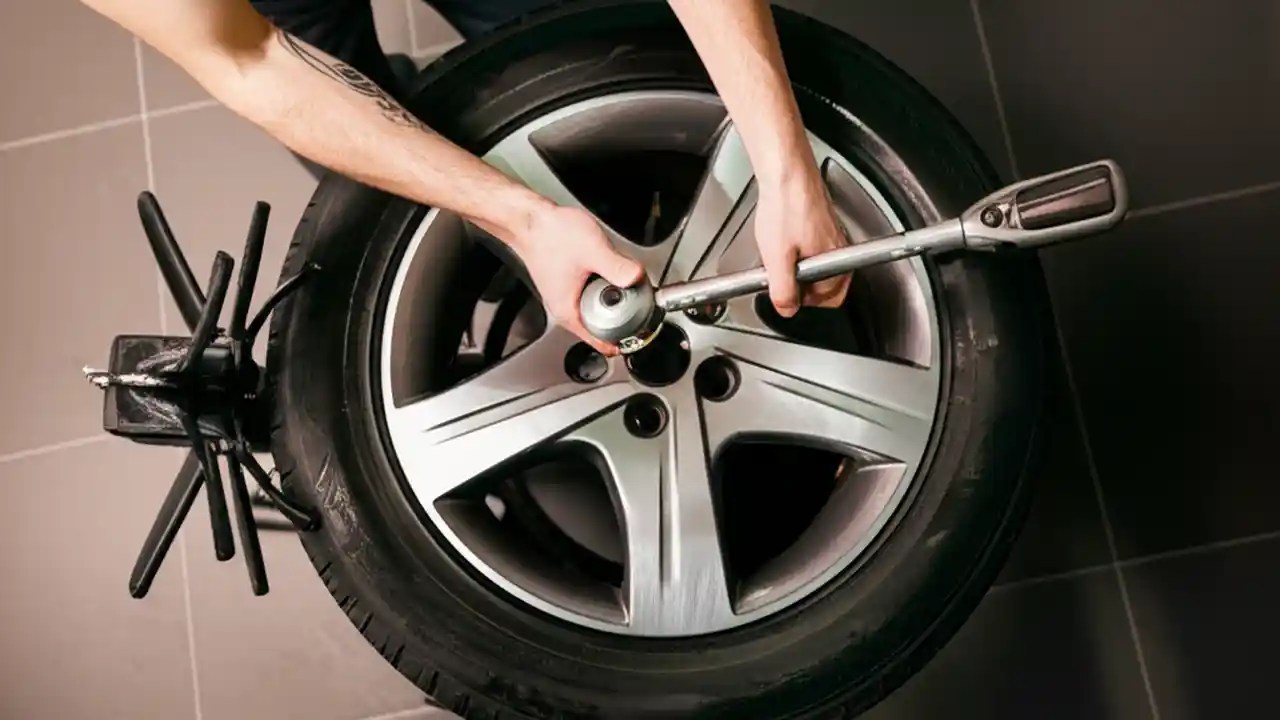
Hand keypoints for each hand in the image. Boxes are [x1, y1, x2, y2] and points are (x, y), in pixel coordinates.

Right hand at [510, 204, 644, 354]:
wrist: (529, 219)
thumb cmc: (550, 236)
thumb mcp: (592, 251)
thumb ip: (617, 266)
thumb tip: (636, 278)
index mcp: (569, 311)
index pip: (600, 343)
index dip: (623, 340)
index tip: (639, 332)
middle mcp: (564, 308)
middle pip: (601, 327)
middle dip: (622, 317)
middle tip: (640, 303)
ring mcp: (564, 296)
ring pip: (596, 309)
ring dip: (613, 301)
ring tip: (626, 287)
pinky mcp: (566, 283)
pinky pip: (590, 295)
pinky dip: (603, 288)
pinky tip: (609, 274)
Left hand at [753, 170, 853, 316]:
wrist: (786, 171)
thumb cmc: (785, 205)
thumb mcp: (777, 257)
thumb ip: (783, 289)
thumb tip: (787, 309)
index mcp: (834, 260)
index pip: (830, 299)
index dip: (805, 301)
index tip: (787, 295)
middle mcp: (839, 247)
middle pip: (829, 284)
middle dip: (806, 287)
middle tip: (783, 279)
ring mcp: (833, 233)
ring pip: (822, 265)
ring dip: (802, 268)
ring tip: (780, 257)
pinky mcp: (823, 220)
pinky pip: (816, 246)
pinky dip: (801, 250)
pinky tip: (784, 240)